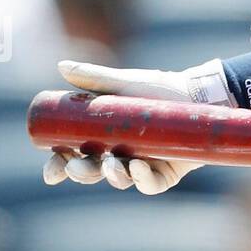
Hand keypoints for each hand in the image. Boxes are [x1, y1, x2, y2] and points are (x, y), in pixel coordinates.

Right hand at [41, 58, 234, 195]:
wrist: (199, 94)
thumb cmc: (160, 88)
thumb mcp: (126, 83)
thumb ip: (94, 77)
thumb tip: (60, 66)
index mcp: (104, 136)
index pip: (74, 156)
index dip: (59, 165)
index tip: (51, 170)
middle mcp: (120, 153)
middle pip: (93, 171)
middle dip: (81, 173)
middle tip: (75, 166)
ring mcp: (143, 164)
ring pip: (119, 179)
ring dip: (111, 176)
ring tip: (111, 165)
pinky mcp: (166, 173)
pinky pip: (150, 184)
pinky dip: (142, 180)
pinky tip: (137, 168)